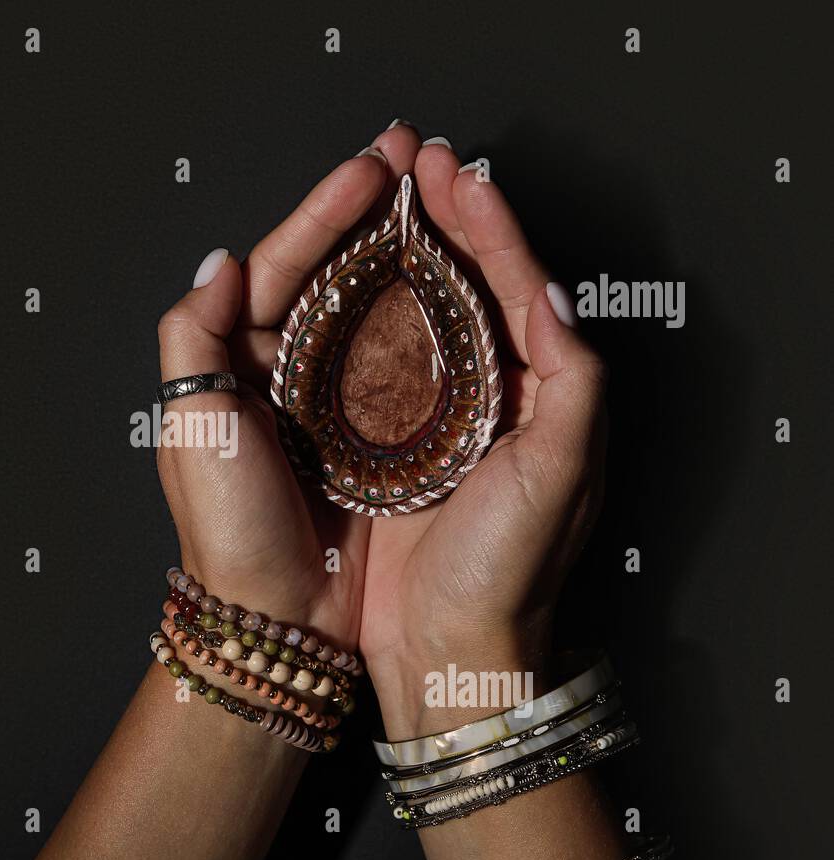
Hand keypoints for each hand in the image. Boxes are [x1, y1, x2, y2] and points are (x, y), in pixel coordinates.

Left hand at [154, 136, 414, 650]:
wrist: (279, 615)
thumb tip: (223, 259)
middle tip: (410, 160)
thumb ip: (192, 334)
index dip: (324, 211)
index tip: (369, 169)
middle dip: (367, 215)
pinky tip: (447, 283)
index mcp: (233, 360)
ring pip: (368, 307)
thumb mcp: (190, 424)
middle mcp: (281, 372)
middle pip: (328, 274)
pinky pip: (399, 359)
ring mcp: (330, 400)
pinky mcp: (372, 433)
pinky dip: (420, 317)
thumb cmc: (228, 528)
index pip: (280, 265)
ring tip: (437, 204)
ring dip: (399, 253)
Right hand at [357, 131, 608, 736]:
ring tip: (374, 200)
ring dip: (395, 252)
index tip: (450, 171)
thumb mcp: (563, 472)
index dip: (486, 221)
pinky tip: (337, 282)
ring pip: (414, 312)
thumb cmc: (508, 572)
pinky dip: (356, 313)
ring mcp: (428, 417)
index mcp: (536, 393)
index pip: (515, 282)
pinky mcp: (377, 443)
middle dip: (440, 217)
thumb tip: (551, 291)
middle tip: (410, 160)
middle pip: (464, 283)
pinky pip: (367, 360)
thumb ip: (570, 378)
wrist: (445, 652)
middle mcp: (484, 397)